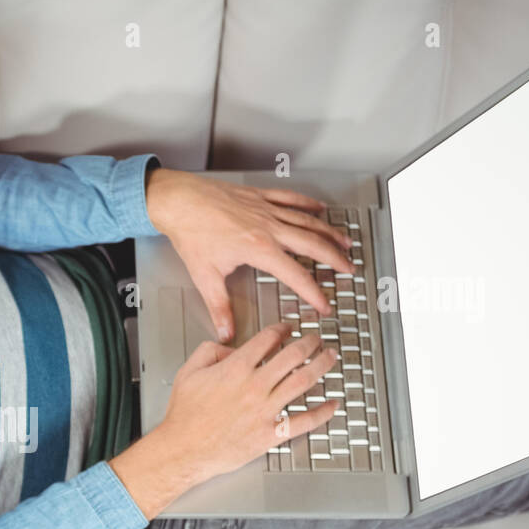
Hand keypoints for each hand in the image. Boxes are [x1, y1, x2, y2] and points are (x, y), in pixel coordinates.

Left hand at [145, 168, 353, 340]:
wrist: (179, 201)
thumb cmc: (190, 233)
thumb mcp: (205, 276)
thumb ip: (219, 307)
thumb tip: (226, 331)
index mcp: (259, 249)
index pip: (296, 275)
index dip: (313, 292)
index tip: (324, 304)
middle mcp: (268, 227)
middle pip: (312, 244)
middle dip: (334, 259)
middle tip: (349, 269)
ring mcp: (266, 210)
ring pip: (307, 221)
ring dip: (329, 232)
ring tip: (346, 242)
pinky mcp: (259, 197)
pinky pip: (291, 198)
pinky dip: (308, 204)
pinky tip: (320, 208)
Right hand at [159, 322, 339, 482]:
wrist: (183, 449)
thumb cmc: (185, 416)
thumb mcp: (188, 372)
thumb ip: (209, 351)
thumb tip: (229, 348)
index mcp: (236, 368)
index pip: (268, 339)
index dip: (282, 330)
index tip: (288, 329)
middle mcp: (255, 386)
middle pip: (293, 355)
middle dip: (310, 342)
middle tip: (316, 339)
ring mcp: (266, 410)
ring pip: (304, 381)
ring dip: (322, 366)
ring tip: (330, 358)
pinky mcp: (271, 434)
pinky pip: (304, 421)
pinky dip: (323, 413)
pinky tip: (332, 405)